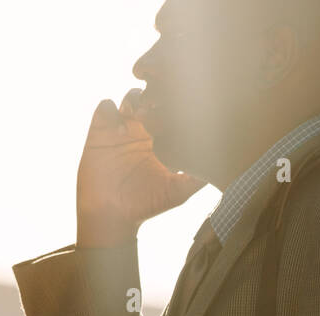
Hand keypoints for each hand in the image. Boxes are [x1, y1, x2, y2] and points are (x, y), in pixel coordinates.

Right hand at [76, 90, 205, 246]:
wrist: (113, 215)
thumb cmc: (147, 204)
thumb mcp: (176, 192)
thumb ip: (196, 179)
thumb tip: (220, 170)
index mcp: (163, 137)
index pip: (172, 109)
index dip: (175, 105)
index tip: (179, 114)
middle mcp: (143, 129)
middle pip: (152, 96)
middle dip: (155, 96)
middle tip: (158, 108)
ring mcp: (121, 127)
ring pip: (130, 97)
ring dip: (134, 101)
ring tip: (138, 117)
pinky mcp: (99, 131)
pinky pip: (104, 107)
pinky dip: (111, 111)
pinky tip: (120, 131)